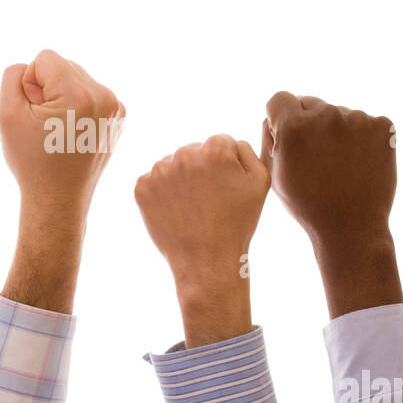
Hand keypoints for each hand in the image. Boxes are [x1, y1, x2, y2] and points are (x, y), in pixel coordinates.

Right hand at [0, 50, 124, 312]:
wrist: (59, 200)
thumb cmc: (30, 161)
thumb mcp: (7, 115)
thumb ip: (14, 76)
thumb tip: (33, 67)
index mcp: (79, 94)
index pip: (45, 57)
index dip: (30, 83)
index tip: (34, 113)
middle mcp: (104, 96)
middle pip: (64, 64)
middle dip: (48, 88)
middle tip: (45, 125)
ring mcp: (116, 107)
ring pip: (77, 77)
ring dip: (63, 96)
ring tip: (58, 130)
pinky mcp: (119, 116)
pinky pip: (91, 93)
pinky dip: (78, 106)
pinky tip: (72, 132)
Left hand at [134, 135, 268, 347]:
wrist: (206, 260)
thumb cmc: (237, 223)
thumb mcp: (260, 183)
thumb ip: (247, 151)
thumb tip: (229, 142)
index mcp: (214, 148)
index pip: (219, 143)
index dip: (226, 166)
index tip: (226, 188)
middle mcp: (183, 153)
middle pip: (193, 152)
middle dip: (201, 169)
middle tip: (209, 200)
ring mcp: (159, 170)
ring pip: (172, 165)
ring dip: (180, 179)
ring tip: (192, 207)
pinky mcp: (142, 187)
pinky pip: (154, 181)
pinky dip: (162, 193)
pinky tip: (176, 211)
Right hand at [262, 93, 402, 318]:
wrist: (352, 227)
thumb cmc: (307, 203)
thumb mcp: (274, 172)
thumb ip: (269, 136)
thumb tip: (276, 115)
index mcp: (294, 126)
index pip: (280, 98)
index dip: (281, 117)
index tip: (289, 137)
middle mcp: (326, 114)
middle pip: (311, 102)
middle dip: (309, 123)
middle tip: (317, 155)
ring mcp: (358, 119)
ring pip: (339, 113)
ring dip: (337, 131)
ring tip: (340, 164)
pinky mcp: (383, 126)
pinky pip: (365, 122)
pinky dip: (362, 137)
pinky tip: (358, 162)